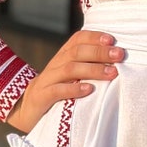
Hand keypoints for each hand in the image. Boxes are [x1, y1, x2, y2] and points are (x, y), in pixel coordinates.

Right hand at [5, 29, 122, 132]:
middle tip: (119, 55)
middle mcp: (55, 64)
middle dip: (99, 52)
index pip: (78, 39)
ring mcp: (47, 80)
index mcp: (63, 56)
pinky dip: (74, 89)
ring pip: (70, 69)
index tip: (112, 40)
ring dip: (93, 69)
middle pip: (77, 52)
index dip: (94, 37)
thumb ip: (88, 65)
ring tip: (112, 73)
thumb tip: (118, 61)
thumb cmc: (58, 90)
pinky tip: (89, 89)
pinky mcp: (42, 96)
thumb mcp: (71, 75)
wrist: (27, 108)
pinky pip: (57, 91)